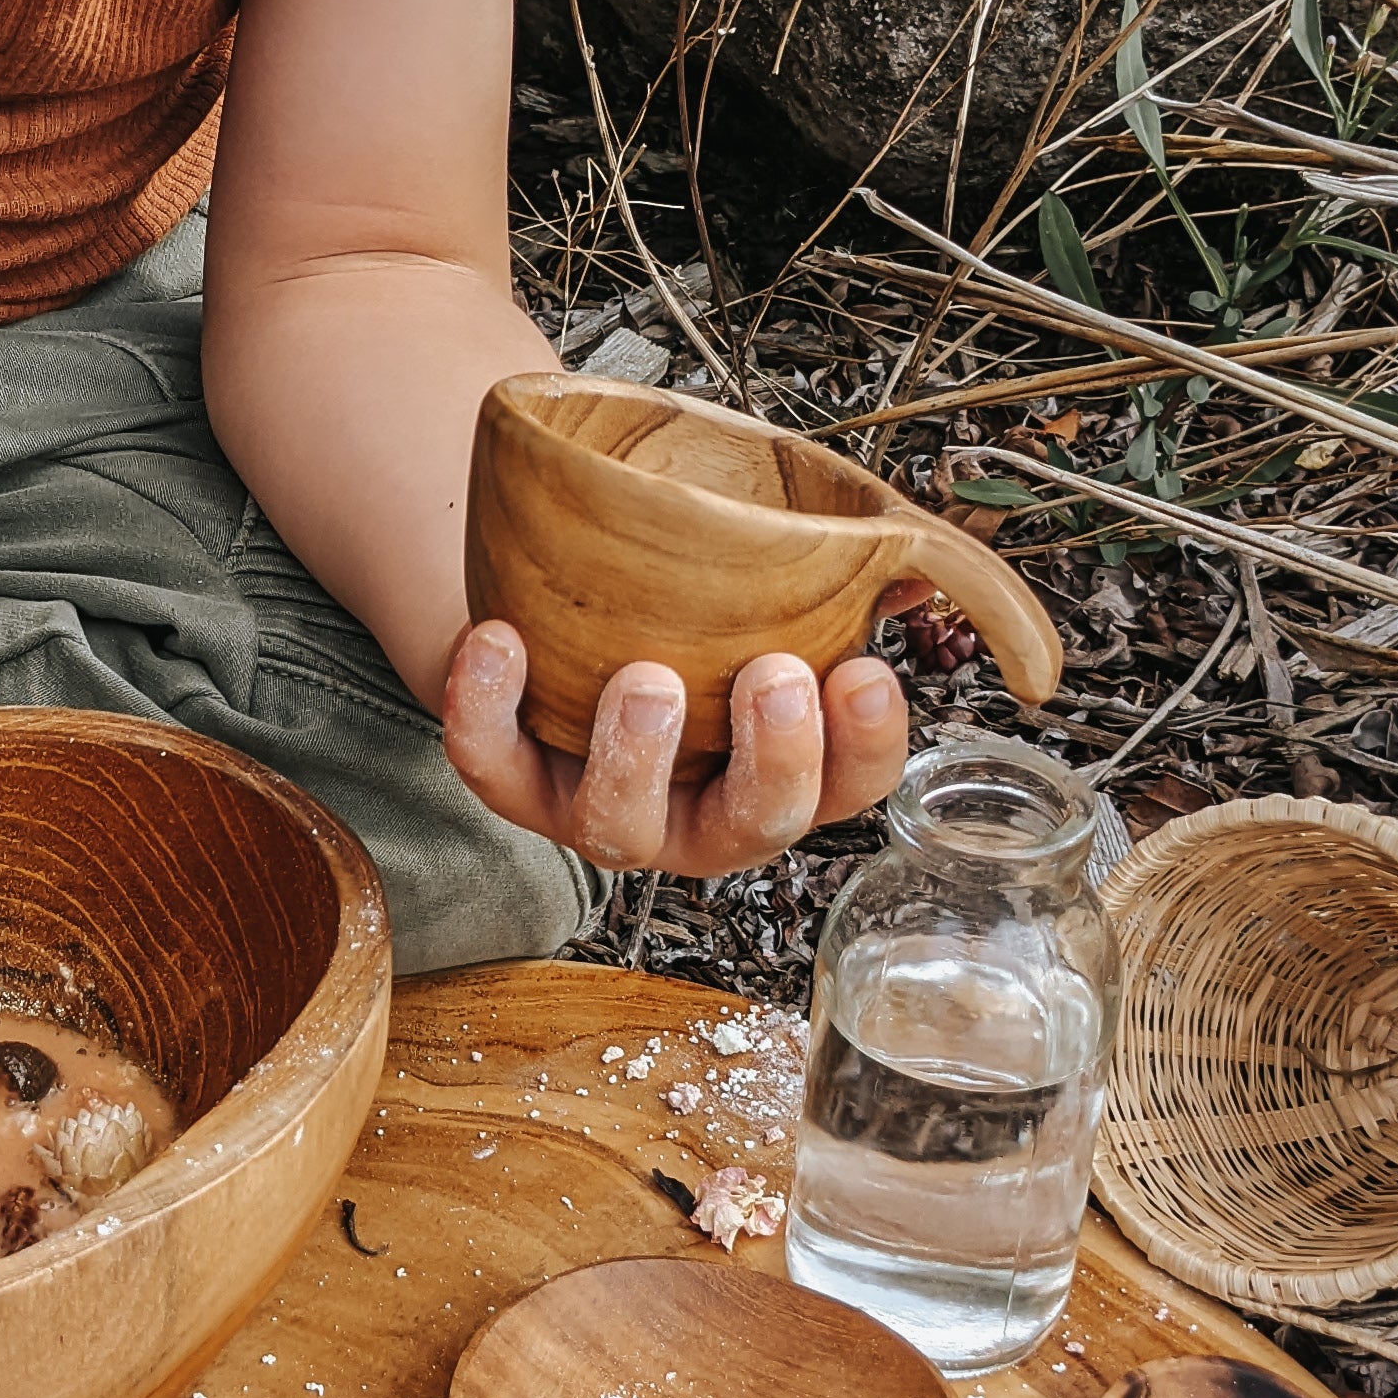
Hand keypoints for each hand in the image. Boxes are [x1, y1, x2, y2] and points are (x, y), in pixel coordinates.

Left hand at [443, 623, 910, 876]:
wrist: (558, 609)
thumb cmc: (687, 615)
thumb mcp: (770, 594)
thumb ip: (847, 581)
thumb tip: (912, 569)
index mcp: (774, 773)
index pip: (848, 786)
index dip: (867, 745)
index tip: (864, 671)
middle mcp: (694, 811)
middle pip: (750, 827)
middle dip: (773, 762)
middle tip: (773, 678)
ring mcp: (601, 808)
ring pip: (618, 828)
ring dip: (637, 759)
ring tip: (647, 678)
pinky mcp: (512, 780)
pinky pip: (491, 766)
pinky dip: (485, 709)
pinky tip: (497, 641)